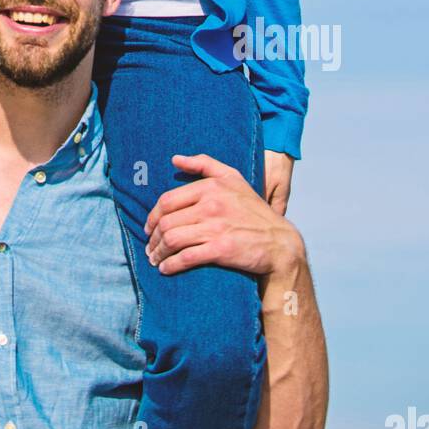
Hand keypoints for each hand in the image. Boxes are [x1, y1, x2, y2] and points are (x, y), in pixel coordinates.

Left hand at [143, 153, 301, 277]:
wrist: (279, 242)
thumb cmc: (254, 210)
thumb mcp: (233, 177)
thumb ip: (204, 164)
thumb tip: (175, 159)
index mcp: (210, 187)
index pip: (168, 200)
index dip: (153, 216)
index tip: (149, 228)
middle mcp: (211, 205)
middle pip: (167, 222)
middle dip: (153, 238)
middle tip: (150, 247)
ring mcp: (215, 228)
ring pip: (173, 239)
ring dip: (158, 252)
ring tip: (155, 259)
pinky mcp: (221, 250)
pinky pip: (186, 257)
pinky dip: (171, 265)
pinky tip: (166, 269)